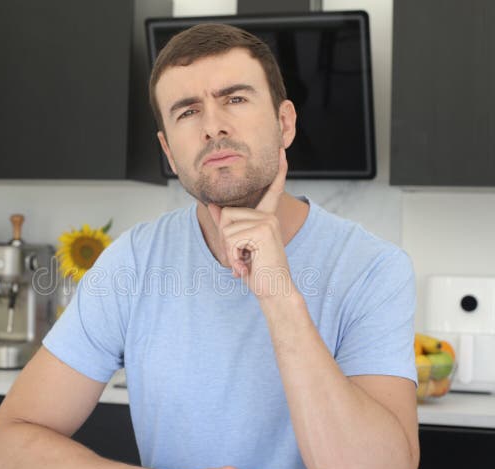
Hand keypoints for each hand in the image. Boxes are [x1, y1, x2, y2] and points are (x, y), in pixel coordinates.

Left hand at [207, 148, 290, 298]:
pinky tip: (247, 264)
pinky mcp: (263, 230)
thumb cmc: (259, 271)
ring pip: (227, 227)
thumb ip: (227, 225)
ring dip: (230, 250)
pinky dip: (233, 255)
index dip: (278, 171)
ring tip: (245, 261)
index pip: (272, 190)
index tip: (282, 151)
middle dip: (226, 239)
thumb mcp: (238, 246)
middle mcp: (269, 216)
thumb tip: (212, 205)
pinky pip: (232, 237)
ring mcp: (267, 222)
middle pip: (227, 214)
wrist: (274, 291)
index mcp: (267, 218)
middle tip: (242, 256)